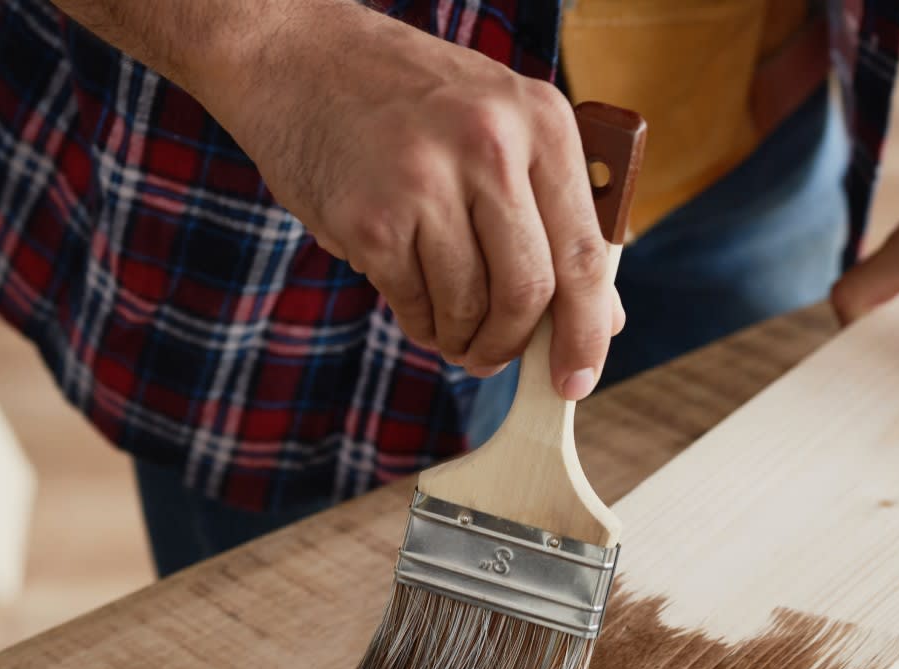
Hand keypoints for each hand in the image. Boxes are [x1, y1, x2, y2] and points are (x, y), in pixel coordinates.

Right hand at [190, 3, 623, 398]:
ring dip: (461, 337)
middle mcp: (490, 146)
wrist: (299, 58)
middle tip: (493, 359)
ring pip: (469, 306)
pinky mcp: (371, 218)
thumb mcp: (499, 128)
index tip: (577, 381)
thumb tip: (600, 318)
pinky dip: (418, 321)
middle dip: (511, 343)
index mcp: (541, 122)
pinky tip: (412, 301)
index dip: (586, 331)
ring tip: (448, 326)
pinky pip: (413, 303)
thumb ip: (551, 215)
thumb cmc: (409, 102)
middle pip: (528, 291)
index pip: (584, 252)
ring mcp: (427, 180)